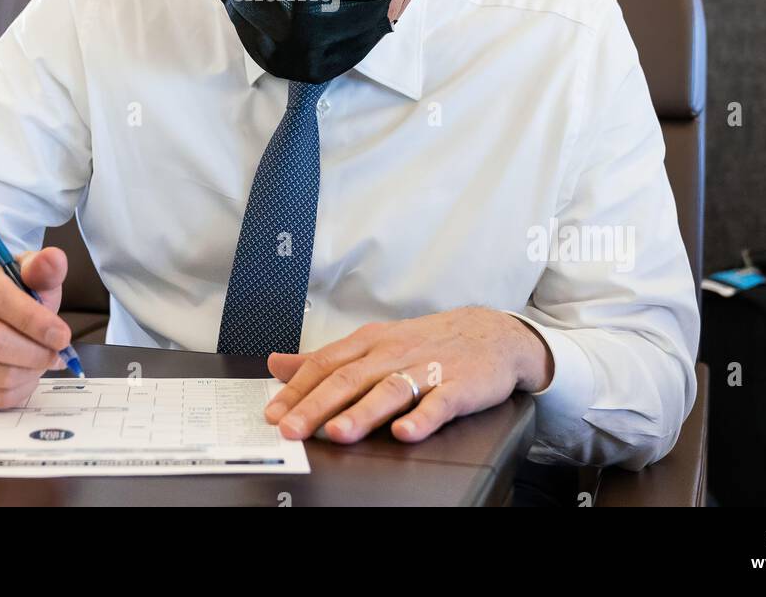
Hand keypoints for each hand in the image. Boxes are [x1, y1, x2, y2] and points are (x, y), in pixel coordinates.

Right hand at [0, 247, 72, 408]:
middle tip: (56, 352)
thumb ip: (44, 268)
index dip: (33, 320)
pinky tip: (28, 375)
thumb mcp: (29, 273)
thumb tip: (53, 259)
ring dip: (30, 372)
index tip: (62, 335)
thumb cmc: (10, 293)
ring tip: (42, 360)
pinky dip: (19, 391)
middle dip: (35, 352)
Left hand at [264, 308, 553, 443]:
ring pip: (389, 389)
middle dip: (317, 405)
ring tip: (338, 433)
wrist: (492, 334)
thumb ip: (325, 358)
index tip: (273, 413)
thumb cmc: (427, 342)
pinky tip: (405, 432)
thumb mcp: (373, 344)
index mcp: (370, 343)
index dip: (297, 389)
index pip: (325, 364)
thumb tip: (277, 363)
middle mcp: (393, 353)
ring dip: (362, 412)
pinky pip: (439, 403)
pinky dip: (422, 418)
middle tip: (292, 429)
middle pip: (349, 378)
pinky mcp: (459, 386)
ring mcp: (426, 368)